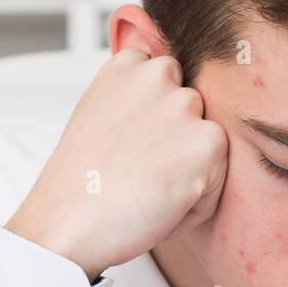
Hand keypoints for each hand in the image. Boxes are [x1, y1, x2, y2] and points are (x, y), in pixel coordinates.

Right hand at [5, 49, 227, 281]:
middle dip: (178, 142)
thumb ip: (132, 101)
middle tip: (140, 174)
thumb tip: (164, 113)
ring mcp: (185, 106)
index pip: (168, 82)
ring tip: (148, 191)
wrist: (67, 222)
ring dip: (190, 171)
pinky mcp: (208, 142)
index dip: (156, 122)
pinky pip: (219, 179)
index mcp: (127, 64)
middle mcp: (158, 74)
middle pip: (193, 112)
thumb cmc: (80, 185)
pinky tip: (160, 206)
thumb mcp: (98, 119)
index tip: (131, 148)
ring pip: (208, 144)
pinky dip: (198, 203)